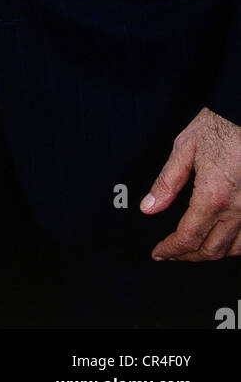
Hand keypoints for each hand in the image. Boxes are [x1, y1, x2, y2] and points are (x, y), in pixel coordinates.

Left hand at [140, 106, 240, 259]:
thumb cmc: (220, 125)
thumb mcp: (185, 147)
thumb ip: (167, 182)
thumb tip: (149, 207)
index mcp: (213, 195)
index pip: (188, 237)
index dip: (171, 249)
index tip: (160, 252)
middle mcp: (237, 208)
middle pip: (211, 249)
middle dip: (187, 256)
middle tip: (172, 253)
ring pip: (235, 249)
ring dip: (213, 254)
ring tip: (195, 250)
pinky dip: (236, 246)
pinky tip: (225, 242)